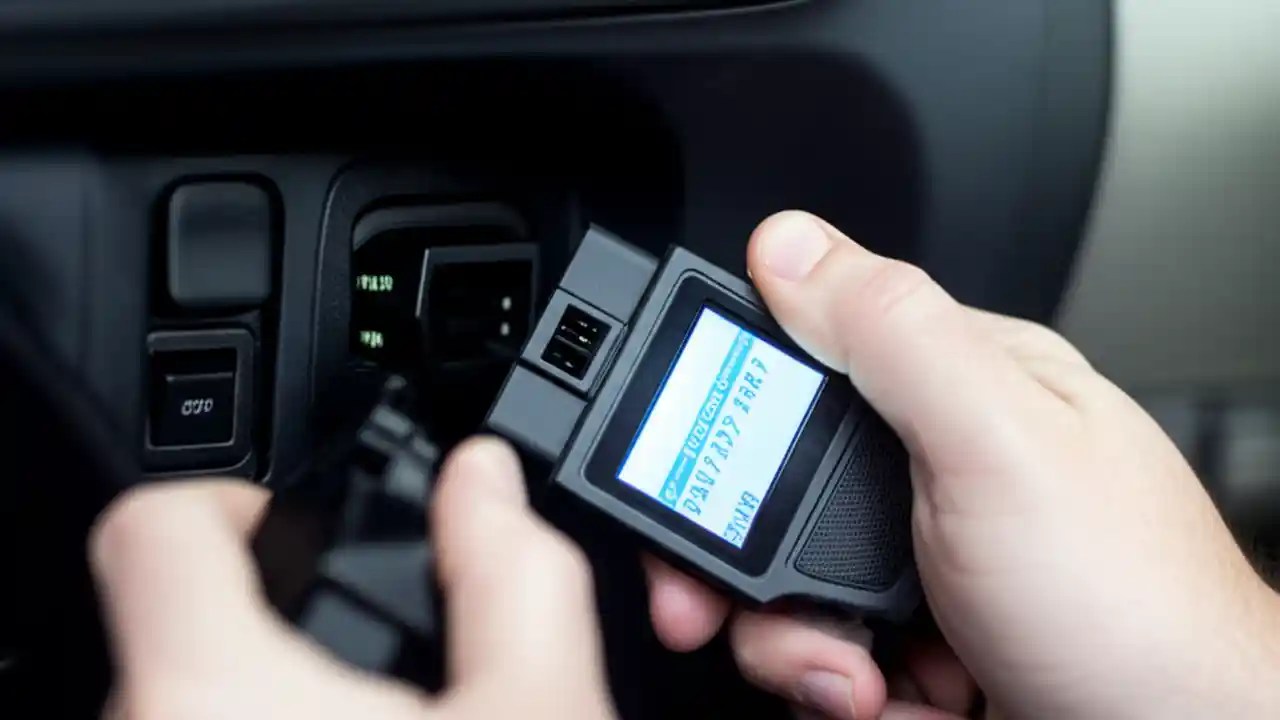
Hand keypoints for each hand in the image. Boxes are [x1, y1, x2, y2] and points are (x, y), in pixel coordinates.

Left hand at [90, 438, 615, 719]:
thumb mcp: (543, 711)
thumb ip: (515, 574)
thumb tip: (488, 482)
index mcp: (214, 689)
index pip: (157, 526)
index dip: (233, 500)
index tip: (295, 527)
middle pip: (183, 620)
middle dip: (282, 618)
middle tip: (387, 662)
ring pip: (190, 700)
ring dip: (271, 693)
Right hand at [646, 211, 1279, 718]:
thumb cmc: (1135, 607)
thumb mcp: (1001, 446)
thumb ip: (893, 337)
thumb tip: (792, 245)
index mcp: (956, 388)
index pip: (799, 360)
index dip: (721, 414)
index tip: (680, 471)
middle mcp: (933, 471)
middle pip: (770, 492)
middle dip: (741, 564)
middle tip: (714, 605)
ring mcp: (922, 564)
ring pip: (784, 588)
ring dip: (796, 649)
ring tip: (855, 677)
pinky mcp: (914, 645)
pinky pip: (822, 656)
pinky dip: (839, 693)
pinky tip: (898, 698)